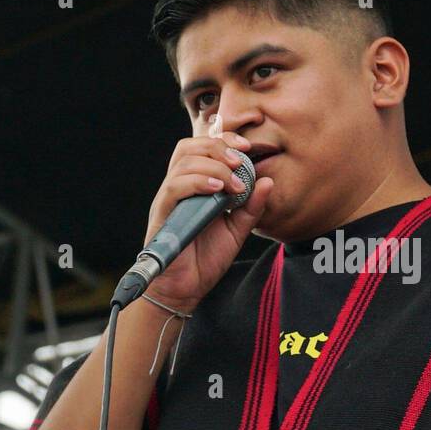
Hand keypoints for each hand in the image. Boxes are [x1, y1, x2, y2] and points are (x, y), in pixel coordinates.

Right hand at [141, 131, 273, 311]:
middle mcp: (179, 188)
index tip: (248, 147)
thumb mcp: (237, 230)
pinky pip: (174, 188)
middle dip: (218, 147)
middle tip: (240, 162)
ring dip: (213, 166)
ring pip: (183, 163)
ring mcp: (169, 200)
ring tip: (233, 184)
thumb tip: (268, 180)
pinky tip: (217, 190)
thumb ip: (251, 206)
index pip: (202, 148)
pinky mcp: (162, 215)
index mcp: (195, 186)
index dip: (224, 140)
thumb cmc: (206, 259)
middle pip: (189, 147)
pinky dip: (196, 182)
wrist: (186, 289)